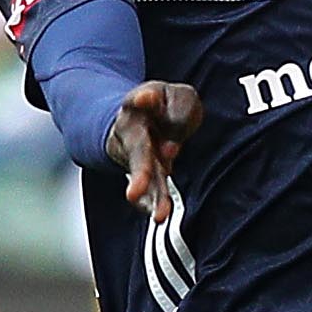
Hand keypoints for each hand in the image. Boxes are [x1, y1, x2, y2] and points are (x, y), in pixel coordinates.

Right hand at [106, 80, 201, 220]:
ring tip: (159, 213)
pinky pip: (147, 191)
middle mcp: (131, 132)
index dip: (144, 99)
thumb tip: (170, 146)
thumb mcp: (180, 97)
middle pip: (137, 150)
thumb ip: (180, 111)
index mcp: (139, 105)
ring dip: (151, 195)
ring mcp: (136, 155)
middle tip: (136, 190)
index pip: (140, 99)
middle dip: (140, 170)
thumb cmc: (165, 106)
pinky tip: (158, 214)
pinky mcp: (145, 174)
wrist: (142, 117)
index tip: (142, 98)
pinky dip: (152, 202)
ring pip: (143, 177)